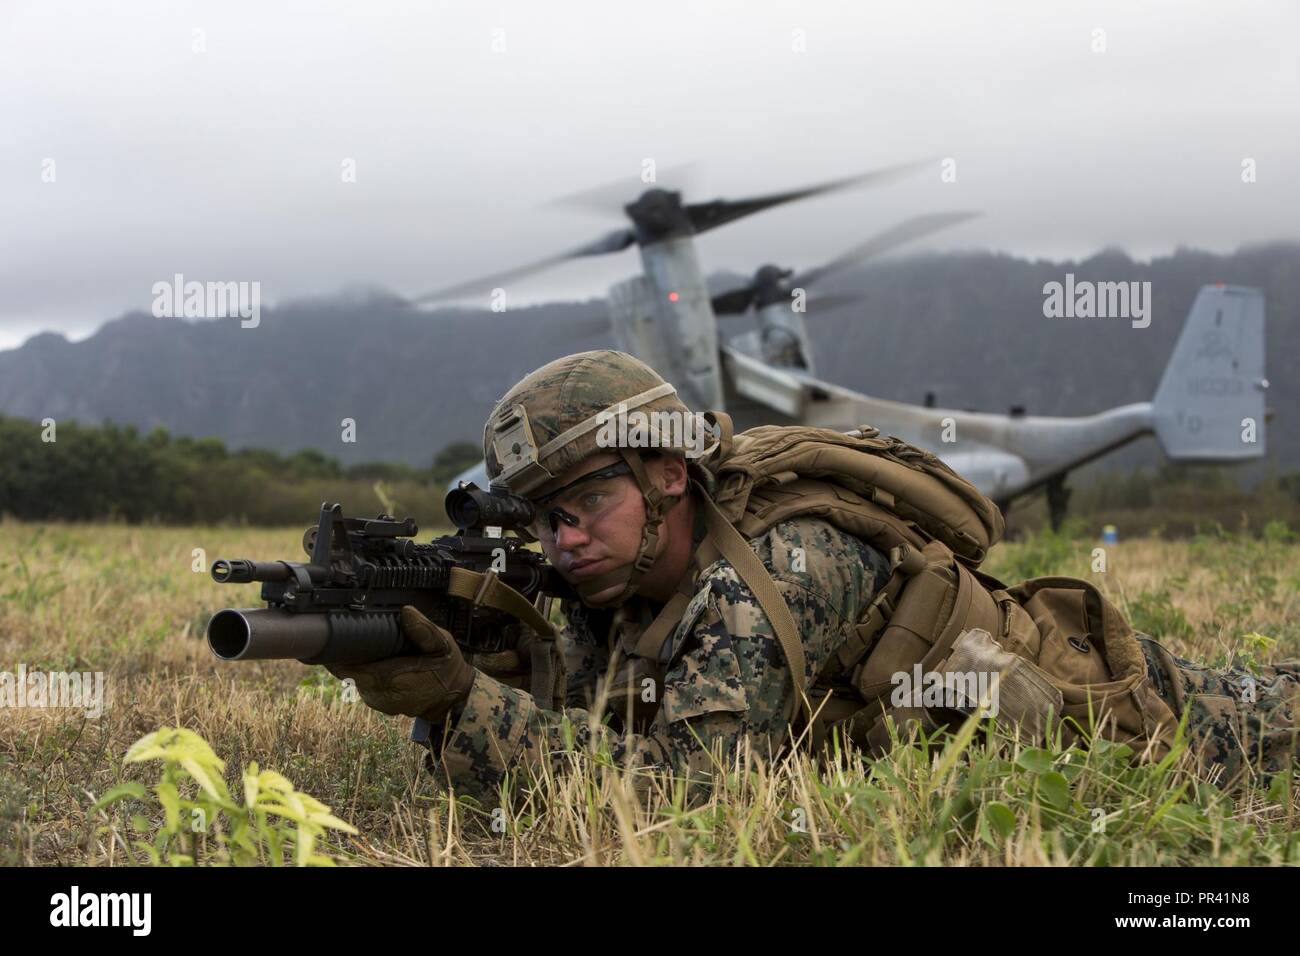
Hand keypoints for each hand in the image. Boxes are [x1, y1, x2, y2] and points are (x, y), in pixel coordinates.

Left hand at [326, 606, 475, 722]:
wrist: (453, 699)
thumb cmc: (447, 669)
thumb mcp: (443, 645)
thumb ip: (424, 631)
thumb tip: (406, 612)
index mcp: (392, 678)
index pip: (351, 668)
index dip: (338, 655)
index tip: (331, 638)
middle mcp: (381, 694)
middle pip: (349, 672)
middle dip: (345, 655)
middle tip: (342, 635)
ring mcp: (379, 702)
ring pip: (355, 678)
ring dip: (354, 664)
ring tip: (358, 646)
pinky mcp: (380, 704)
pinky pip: (363, 684)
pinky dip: (364, 672)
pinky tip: (372, 660)